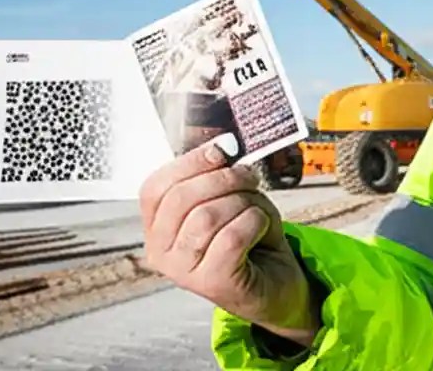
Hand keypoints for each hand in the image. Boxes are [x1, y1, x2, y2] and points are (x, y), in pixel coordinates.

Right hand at [139, 141, 319, 345]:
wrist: (277, 284)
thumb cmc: (249, 239)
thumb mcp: (229, 198)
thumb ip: (216, 175)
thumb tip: (220, 148)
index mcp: (157, 229)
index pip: (155, 188)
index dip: (189, 162)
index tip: (221, 151)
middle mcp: (161, 253)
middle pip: (181, 198)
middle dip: (223, 178)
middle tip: (249, 178)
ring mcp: (184, 272)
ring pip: (207, 216)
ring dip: (242, 202)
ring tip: (256, 209)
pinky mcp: (213, 284)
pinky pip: (232, 237)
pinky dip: (254, 222)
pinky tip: (260, 229)